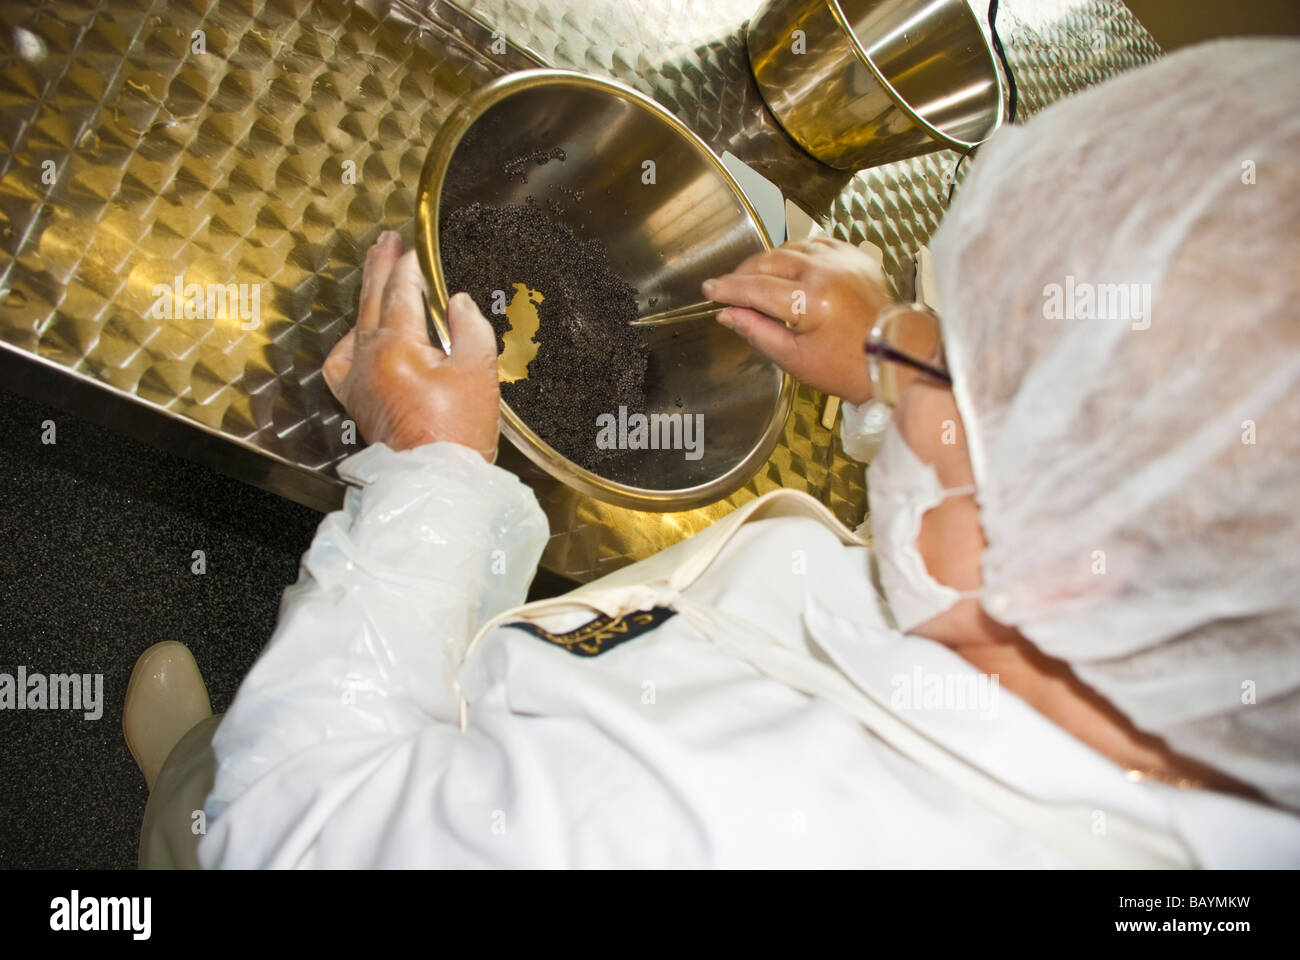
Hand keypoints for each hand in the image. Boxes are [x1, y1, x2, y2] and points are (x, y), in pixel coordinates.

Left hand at [323, 231, 499, 459]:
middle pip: (372, 301)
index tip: (417, 249)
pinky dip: (353, 340)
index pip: (401, 293)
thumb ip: (469, 328)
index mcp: (396, 347)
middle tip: (386, 241)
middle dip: (380, 267)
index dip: (410, 267)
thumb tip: (458, 302)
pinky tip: (361, 335)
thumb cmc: (457, 432)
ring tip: (376, 275)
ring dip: (368, 297)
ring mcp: (358, 381)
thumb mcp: (479, 372)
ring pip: (356, 325)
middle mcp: (368, 359)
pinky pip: (343, 361)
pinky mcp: (358, 401)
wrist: (437, 480)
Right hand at [703, 236, 890, 403]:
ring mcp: (843, 259)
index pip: (756, 287)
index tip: (709, 290)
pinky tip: (788, 267)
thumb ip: (757, 331)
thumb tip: (727, 314)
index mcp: (811, 301)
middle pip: (770, 260)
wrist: (895, 357)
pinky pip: (816, 243)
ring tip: (756, 278)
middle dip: (745, 273)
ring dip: (769, 261)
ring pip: (791, 247)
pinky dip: (796, 253)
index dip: (728, 288)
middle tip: (729, 287)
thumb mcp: (795, 359)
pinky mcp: (855, 255)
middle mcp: (827, 271)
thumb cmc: (849, 367)